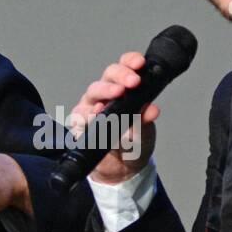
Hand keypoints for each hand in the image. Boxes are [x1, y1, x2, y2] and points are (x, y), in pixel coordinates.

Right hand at [69, 51, 159, 184]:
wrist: (121, 169)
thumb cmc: (133, 145)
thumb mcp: (144, 133)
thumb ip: (146, 120)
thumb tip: (152, 110)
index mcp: (123, 89)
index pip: (125, 67)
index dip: (130, 62)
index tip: (140, 64)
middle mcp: (105, 94)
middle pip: (108, 76)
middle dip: (120, 77)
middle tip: (133, 83)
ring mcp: (90, 108)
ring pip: (92, 93)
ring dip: (104, 93)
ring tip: (117, 95)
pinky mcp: (79, 124)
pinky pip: (79, 117)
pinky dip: (87, 116)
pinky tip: (95, 117)